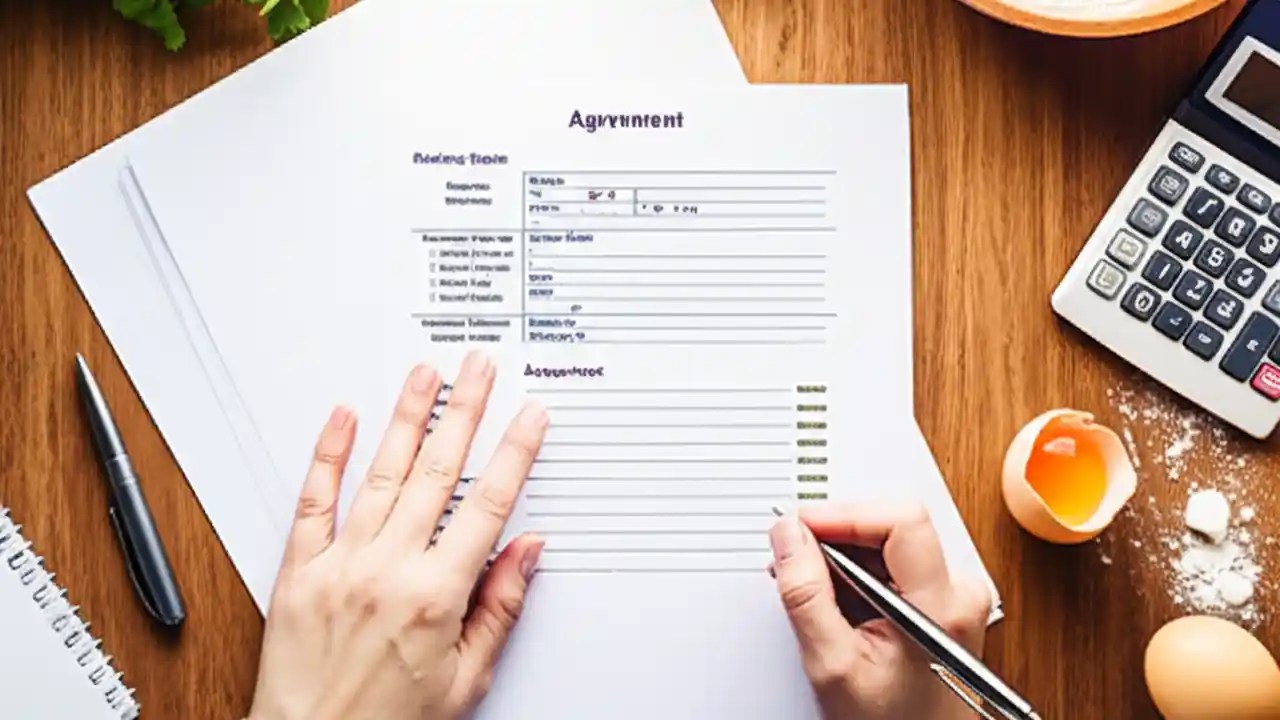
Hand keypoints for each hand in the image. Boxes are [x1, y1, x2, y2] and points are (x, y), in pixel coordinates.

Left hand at [247, 352, 548, 719]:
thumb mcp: (465, 679)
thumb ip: (499, 609)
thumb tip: (527, 551)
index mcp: (437, 596)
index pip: (488, 507)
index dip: (514, 455)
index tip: (529, 419)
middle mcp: (389, 569)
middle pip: (438, 473)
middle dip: (465, 413)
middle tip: (479, 370)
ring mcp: (342, 564)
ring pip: (382, 474)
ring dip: (408, 418)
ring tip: (426, 376)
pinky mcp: (301, 570)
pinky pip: (314, 501)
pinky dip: (328, 456)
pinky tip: (343, 418)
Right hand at [770, 503, 991, 719]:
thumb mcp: (833, 664)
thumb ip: (806, 594)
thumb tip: (789, 534)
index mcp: (942, 606)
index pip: (901, 520)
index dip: (844, 514)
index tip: (801, 524)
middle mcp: (959, 592)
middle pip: (893, 523)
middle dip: (836, 531)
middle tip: (793, 552)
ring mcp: (954, 594)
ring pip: (889, 539)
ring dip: (842, 550)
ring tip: (808, 579)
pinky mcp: (942, 598)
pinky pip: (894, 560)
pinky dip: (856, 568)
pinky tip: (832, 592)